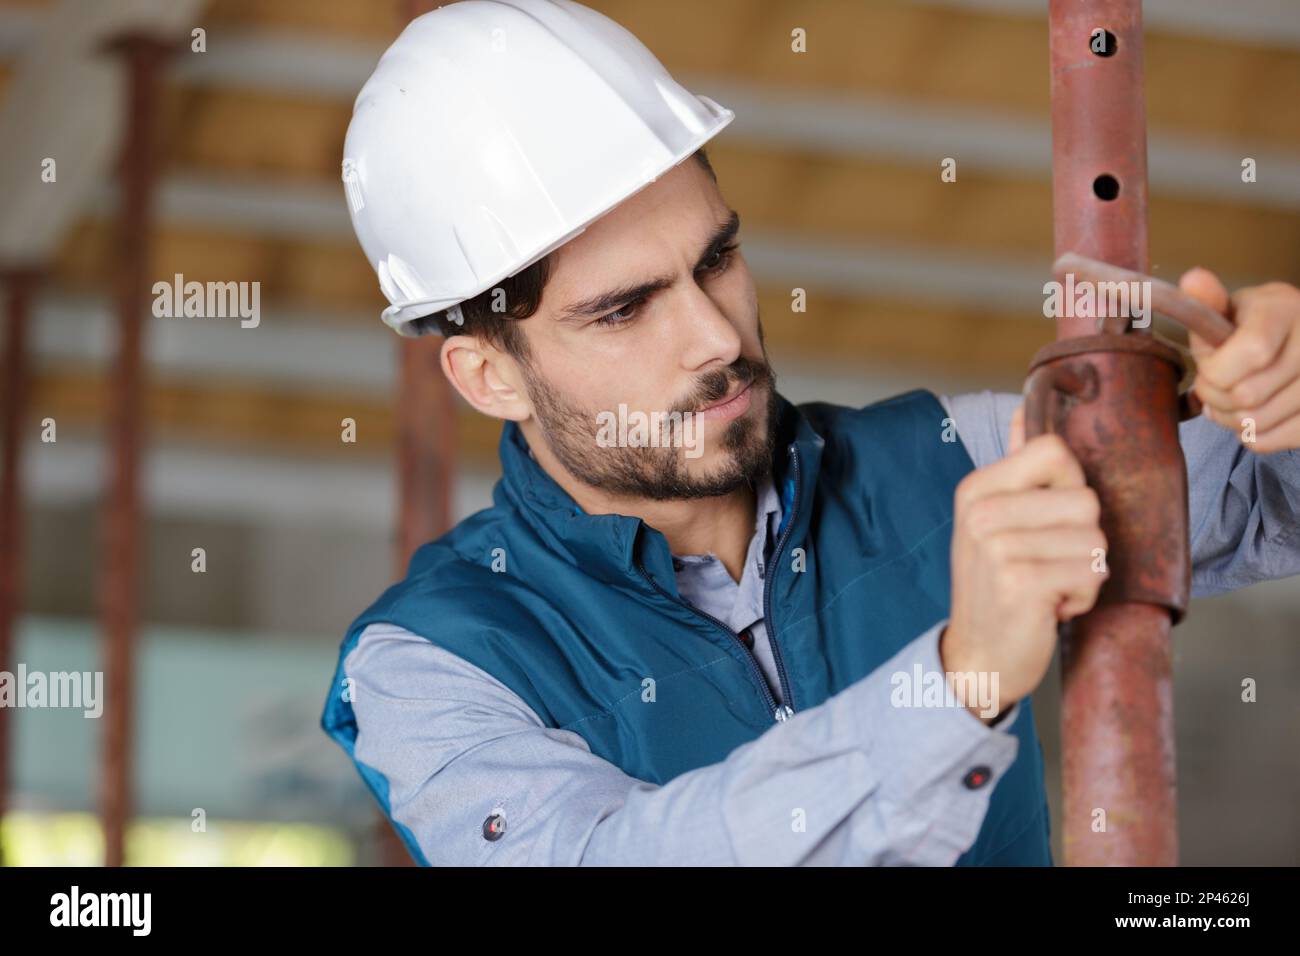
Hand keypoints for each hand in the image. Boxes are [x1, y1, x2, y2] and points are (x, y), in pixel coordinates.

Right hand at [940, 410, 1107, 722]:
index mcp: (976, 489)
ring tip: (1047, 587)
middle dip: (1082, 539)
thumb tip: (1025, 409)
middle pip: (1086, 499)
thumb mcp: (994, 521)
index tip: (1049, 518)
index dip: (1071, 485)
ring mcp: (998, 546)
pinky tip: (1049, 607)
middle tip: (1045, 564)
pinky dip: (1081, 597)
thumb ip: (1016, 467)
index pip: (1054, 451)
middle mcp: (982, 512)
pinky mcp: (1021, 582)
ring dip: (1083, 573)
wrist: (978, 658)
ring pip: (1094, 539)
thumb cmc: (996, 588)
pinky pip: (1091, 574)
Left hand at [1181, 267, 1299, 453]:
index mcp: (1286, 309)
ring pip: (1257, 422)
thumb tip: (1192, 279)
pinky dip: (1248, 435)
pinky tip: (1246, 415)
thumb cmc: (1249, 327)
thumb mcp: (1229, 309)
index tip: (1207, 366)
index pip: (1253, 352)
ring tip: (1226, 401)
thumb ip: (1207, 301)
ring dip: (1227, 419)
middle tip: (1212, 387)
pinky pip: (1271, 440)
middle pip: (1248, 395)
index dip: (1216, 370)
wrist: (1293, 340)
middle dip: (1214, 396)